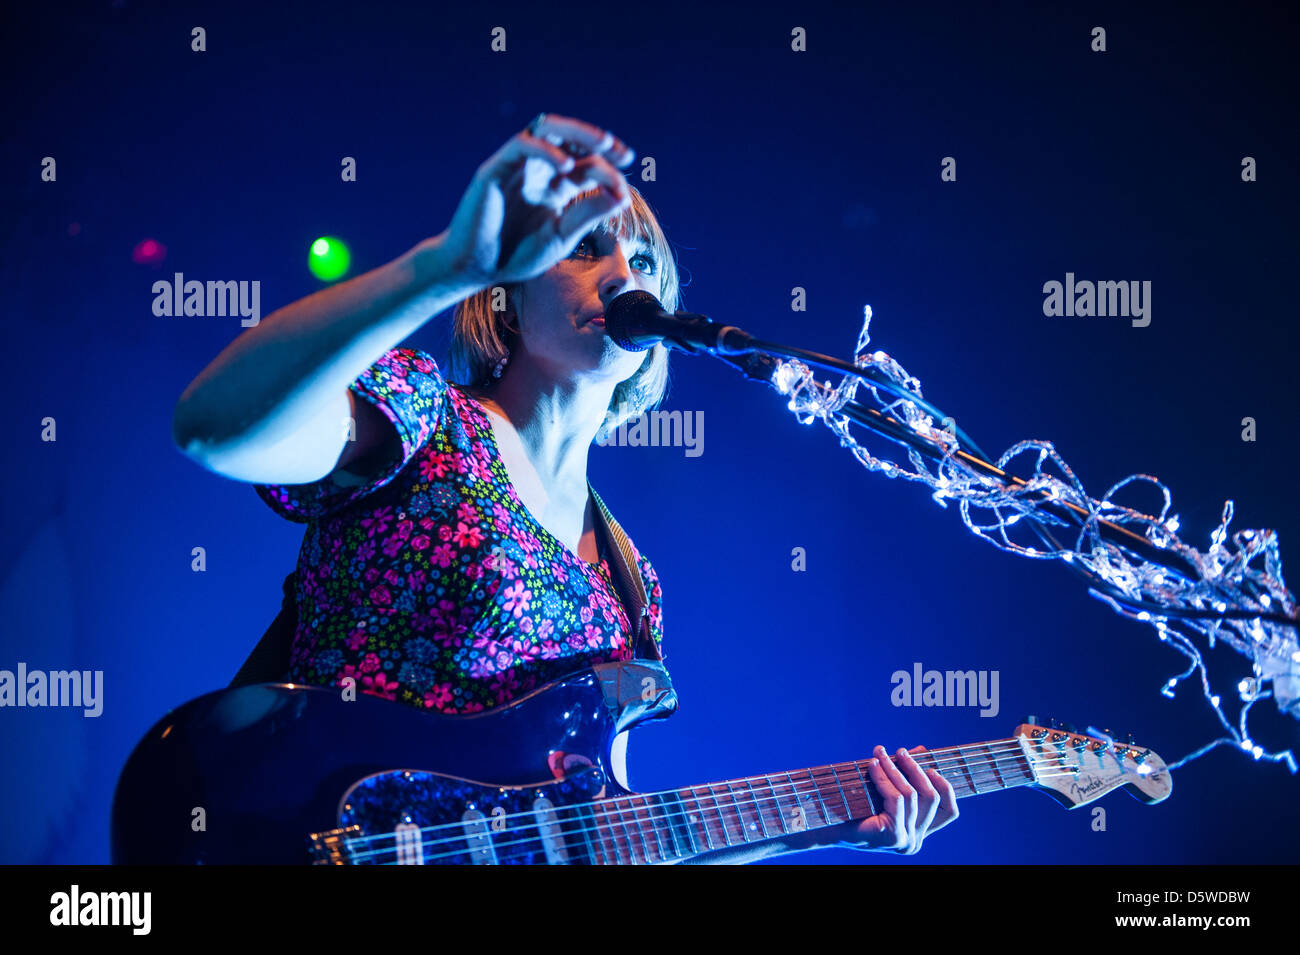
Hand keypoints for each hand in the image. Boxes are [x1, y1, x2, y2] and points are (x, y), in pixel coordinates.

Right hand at [436, 112, 636, 288]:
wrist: (477, 269)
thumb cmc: (517, 255)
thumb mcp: (561, 235)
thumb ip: (588, 215)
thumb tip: (622, 196)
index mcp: (555, 187)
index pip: (587, 166)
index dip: (609, 170)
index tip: (625, 185)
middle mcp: (538, 170)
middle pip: (570, 138)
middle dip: (598, 140)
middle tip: (621, 153)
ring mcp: (517, 166)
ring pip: (547, 130)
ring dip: (578, 132)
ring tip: (602, 144)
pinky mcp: (496, 169)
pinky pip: (522, 146)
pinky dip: (546, 151)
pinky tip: (567, 166)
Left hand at [840, 745, 958, 853]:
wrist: (824, 825)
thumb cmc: (852, 807)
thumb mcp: (883, 789)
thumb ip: (904, 775)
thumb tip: (922, 750)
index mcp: (917, 834)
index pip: (949, 812)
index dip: (945, 786)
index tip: (930, 765)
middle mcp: (915, 841)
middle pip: (932, 797)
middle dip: (915, 769)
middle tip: (900, 751)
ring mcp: (906, 841)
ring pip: (912, 794)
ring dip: (895, 769)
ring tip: (880, 753)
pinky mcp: (894, 836)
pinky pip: (897, 798)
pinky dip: (884, 778)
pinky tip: (872, 766)